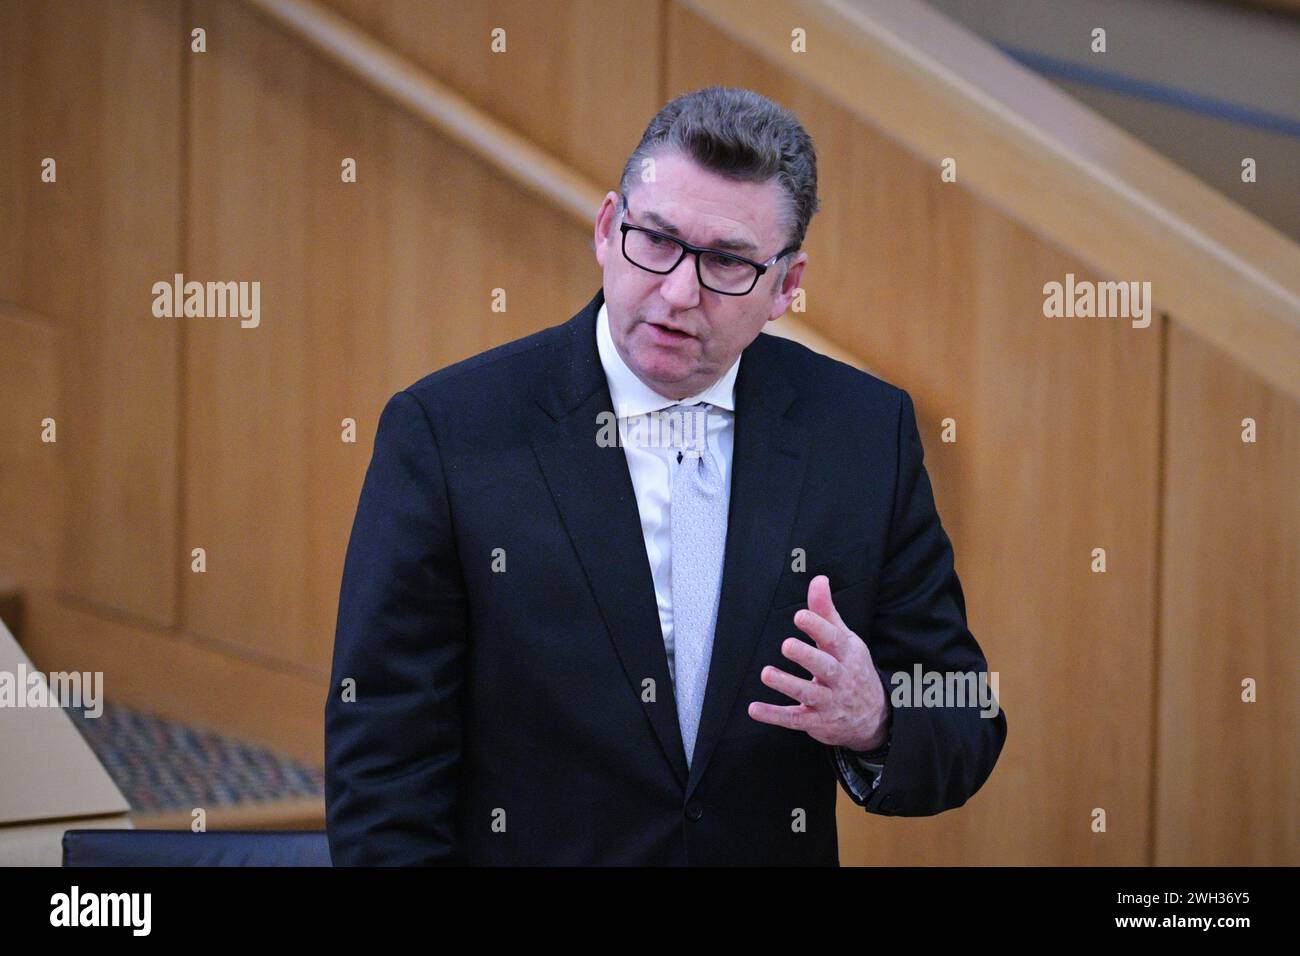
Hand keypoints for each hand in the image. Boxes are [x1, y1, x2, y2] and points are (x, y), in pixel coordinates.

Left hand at [747, 574, 887, 750]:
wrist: (874, 717)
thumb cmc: (852, 669)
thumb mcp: (844, 640)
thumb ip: (826, 612)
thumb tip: (818, 579)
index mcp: (847, 654)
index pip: (834, 639)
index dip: (818, 627)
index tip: (800, 615)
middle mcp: (841, 678)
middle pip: (825, 667)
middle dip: (806, 656)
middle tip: (787, 645)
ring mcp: (829, 702)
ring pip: (808, 694)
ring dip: (787, 685)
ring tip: (767, 674)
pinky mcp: (816, 722)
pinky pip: (795, 719)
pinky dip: (774, 715)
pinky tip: (755, 709)